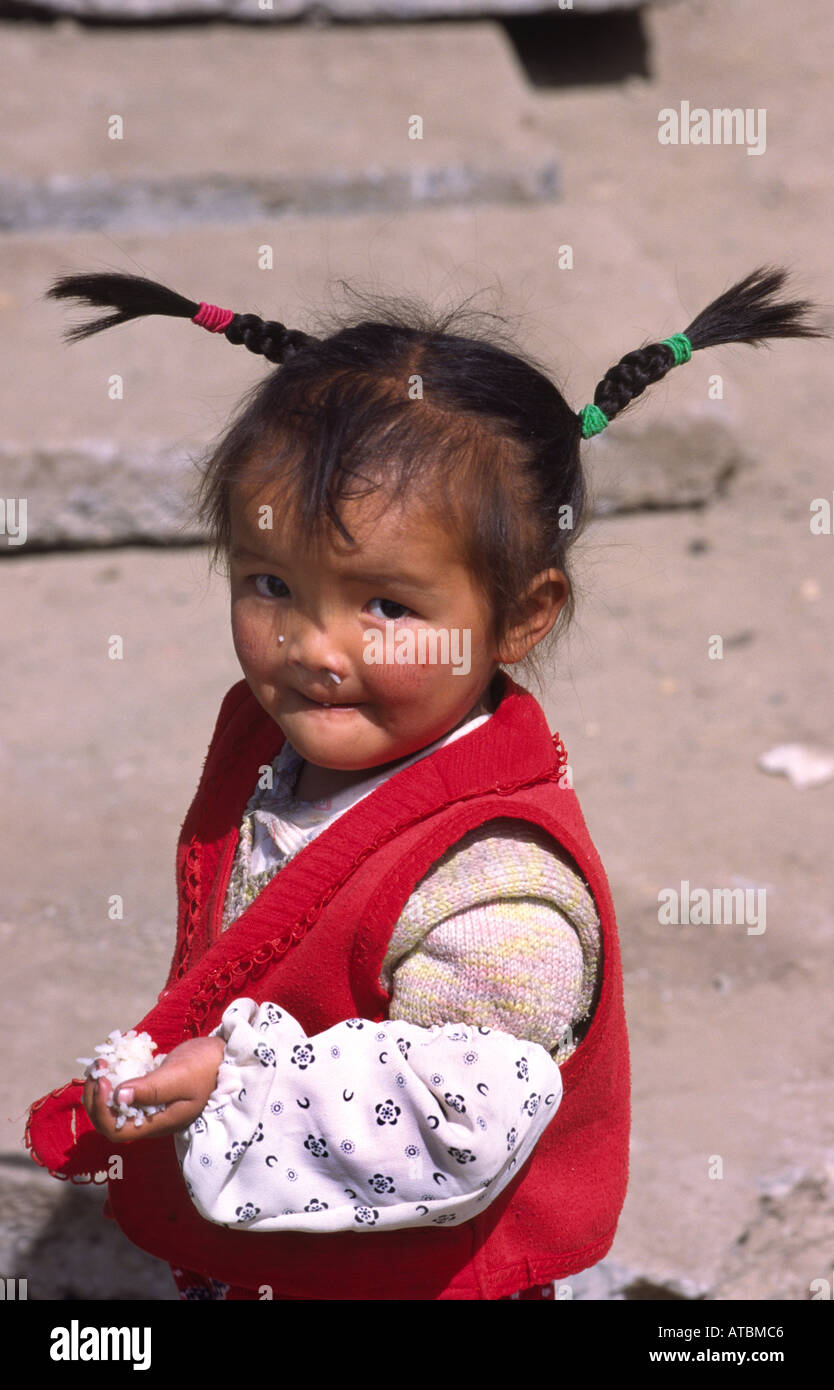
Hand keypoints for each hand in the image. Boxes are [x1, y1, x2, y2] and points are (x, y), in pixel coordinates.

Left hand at [82, 1036, 225, 1142]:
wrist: (223, 1057)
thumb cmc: (205, 1067)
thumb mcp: (179, 1076)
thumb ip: (151, 1089)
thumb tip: (119, 1096)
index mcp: (158, 1123)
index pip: (116, 1130)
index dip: (102, 1110)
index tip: (104, 1080)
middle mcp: (150, 1120)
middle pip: (109, 1122)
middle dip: (96, 1098)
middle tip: (98, 1068)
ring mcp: (149, 1107)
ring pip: (112, 1108)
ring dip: (100, 1089)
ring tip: (101, 1063)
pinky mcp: (149, 1092)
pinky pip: (122, 1093)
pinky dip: (111, 1080)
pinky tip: (111, 1062)